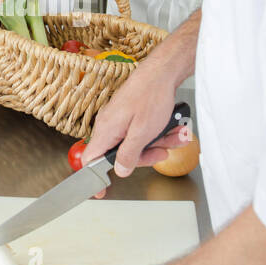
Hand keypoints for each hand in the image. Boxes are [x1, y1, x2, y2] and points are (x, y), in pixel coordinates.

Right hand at [83, 13, 200, 179]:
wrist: (161, 72)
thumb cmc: (150, 97)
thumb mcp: (141, 133)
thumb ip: (128, 155)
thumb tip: (120, 171)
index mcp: (106, 130)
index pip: (90, 160)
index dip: (94, 179)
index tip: (100, 192)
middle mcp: (109, 126)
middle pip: (120, 154)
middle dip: (146, 155)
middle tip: (162, 152)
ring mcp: (120, 120)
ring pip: (136, 143)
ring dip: (159, 142)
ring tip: (176, 135)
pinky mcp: (131, 115)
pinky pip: (142, 131)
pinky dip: (159, 132)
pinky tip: (174, 128)